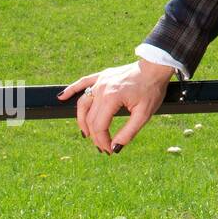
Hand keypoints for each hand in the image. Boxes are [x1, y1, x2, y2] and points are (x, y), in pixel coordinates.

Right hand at [56, 59, 174, 154]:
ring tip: (87, 134)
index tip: (109, 151)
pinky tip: (61, 98)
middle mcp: (102, 89)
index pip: (99, 126)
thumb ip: (129, 132)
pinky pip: (83, 82)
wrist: (156, 67)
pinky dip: (71, 90)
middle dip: (95, 136)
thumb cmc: (152, 90)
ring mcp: (100, 81)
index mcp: (112, 98)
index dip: (102, 141)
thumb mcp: (144, 114)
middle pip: (90, 118)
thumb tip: (115, 148)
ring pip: (83, 104)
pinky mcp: (102, 76)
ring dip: (82, 120)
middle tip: (102, 147)